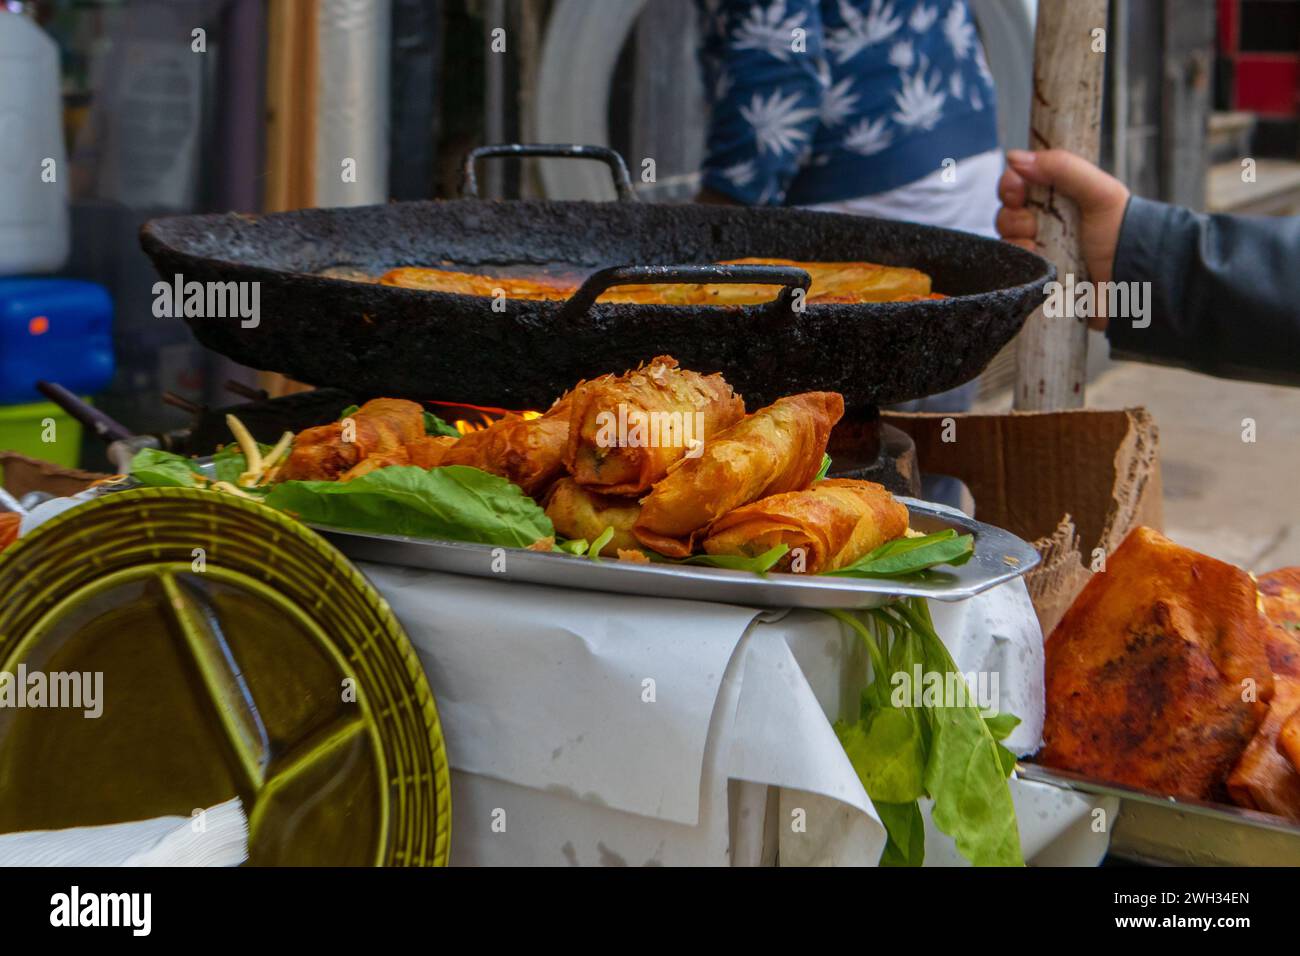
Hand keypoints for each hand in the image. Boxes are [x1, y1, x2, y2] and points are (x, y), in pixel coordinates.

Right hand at [996, 149, 1129, 285]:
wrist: (1131, 277)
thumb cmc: (1122, 234)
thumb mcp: (1099, 193)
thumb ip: (1063, 168)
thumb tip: (1015, 156)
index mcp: (1059, 197)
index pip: (1018, 184)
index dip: (1011, 186)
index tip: (1016, 192)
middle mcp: (1044, 222)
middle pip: (1006, 214)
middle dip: (1015, 219)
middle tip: (1036, 226)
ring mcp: (1038, 251)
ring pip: (1006, 242)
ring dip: (1020, 244)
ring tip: (1043, 250)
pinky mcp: (1035, 278)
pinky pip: (1011, 270)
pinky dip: (1021, 268)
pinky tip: (1041, 269)